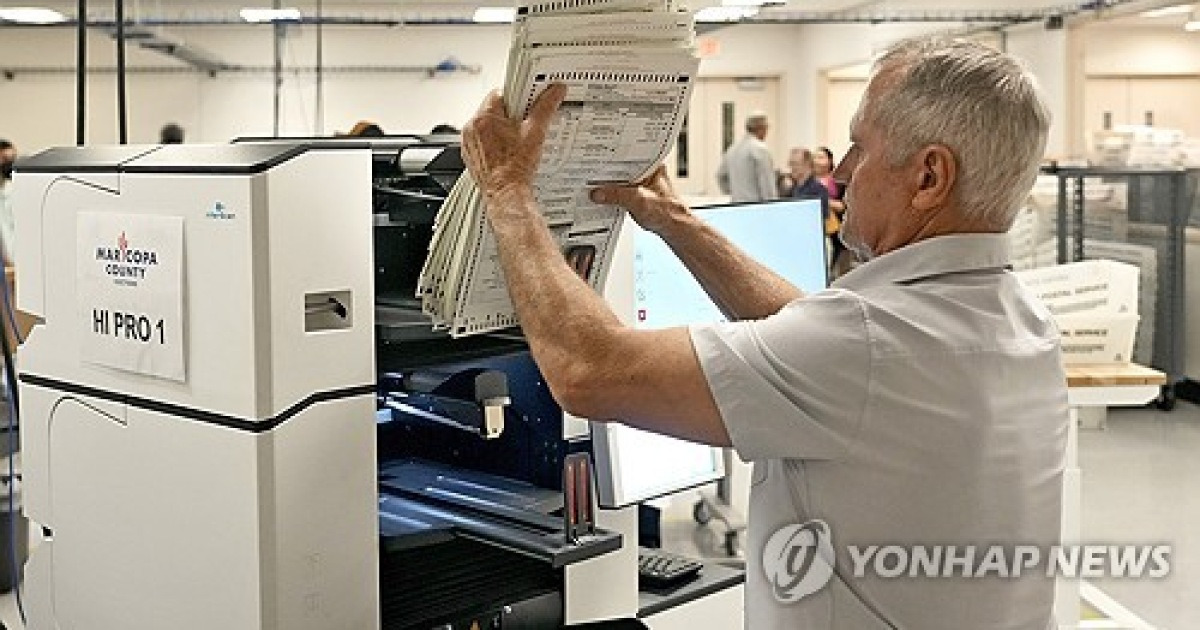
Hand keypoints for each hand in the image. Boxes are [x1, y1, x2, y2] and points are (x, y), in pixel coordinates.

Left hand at [461, 83, 567, 204]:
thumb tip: (554, 91)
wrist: (506, 194)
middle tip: (525, 124)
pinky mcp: (470, 155)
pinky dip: (493, 142)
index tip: (527, 103)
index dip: (517, 97)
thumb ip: (546, 107)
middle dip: (510, 114)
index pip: (500, 93)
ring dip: (501, 128)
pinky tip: (508, 151)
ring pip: (487, 125)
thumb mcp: (535, 132)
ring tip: (517, 140)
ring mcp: (469, 142)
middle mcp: (472, 128)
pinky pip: (482, 140)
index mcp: (484, 117)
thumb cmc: (516, 168)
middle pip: (493, 109)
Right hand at [589, 165, 690, 234]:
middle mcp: (646, 172)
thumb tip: (597, 193)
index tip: (596, 163)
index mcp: (651, 166)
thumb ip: (617, 195)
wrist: (673, 227)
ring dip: (609, 185)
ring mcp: (641, 184)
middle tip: (592, 175)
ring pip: (621, 181)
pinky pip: (621, 192)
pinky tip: (603, 198)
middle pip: (622, 169)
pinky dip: (613, 195)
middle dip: (607, 173)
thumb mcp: (638, 200)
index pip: (627, 157)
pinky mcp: (637, 195)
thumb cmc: (666, 212)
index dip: (612, 159)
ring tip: (595, 186)